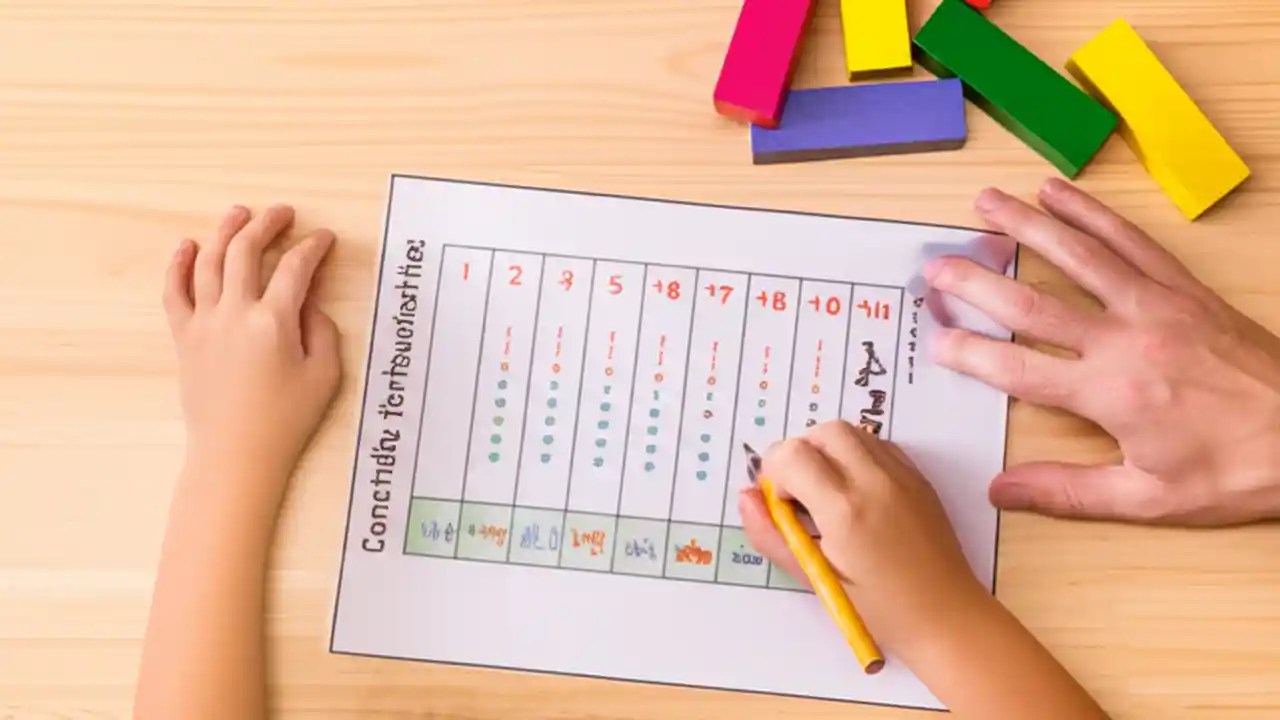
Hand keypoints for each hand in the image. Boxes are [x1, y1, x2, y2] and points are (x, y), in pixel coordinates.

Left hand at [162, 204, 341, 513]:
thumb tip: (309, 301)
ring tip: (239, 213)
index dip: (312, 247)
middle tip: (283, 213)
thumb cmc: (286, 421)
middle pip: (247, 251)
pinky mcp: (185, 338)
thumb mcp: (324, 375)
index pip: (295, 268)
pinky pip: (175, 292)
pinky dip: (178, 264)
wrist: (236, 454)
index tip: (323, 238)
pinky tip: (187, 245)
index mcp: (274, 322)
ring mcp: (205, 323)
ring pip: (210, 262)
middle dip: (267, 225)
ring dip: (225, 231)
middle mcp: (235, 313)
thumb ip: (321, 330)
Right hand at [738, 421, 993, 656]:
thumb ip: (773, 536)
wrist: (946, 616)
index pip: (793, 454)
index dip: (775, 473)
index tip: (783, 505)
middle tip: (801, 493)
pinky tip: (855, 491)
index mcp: (845, 510)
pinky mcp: (918, 476)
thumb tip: (746, 497)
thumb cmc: (878, 609)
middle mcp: (874, 481)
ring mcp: (901, 474)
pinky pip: (877, 444)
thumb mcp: (817, 579)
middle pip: (822, 431)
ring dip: (827, 450)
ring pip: (851, 431)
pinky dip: (855, 455)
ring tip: (827, 491)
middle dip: (800, 453)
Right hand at [926, 179, 1279, 524]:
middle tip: (935, 265)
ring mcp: (1154, 305)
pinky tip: (1060, 194)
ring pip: (1077, 255)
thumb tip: (1000, 490)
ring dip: (1025, 225)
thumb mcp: (1149, 498)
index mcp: (1109, 394)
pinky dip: (1091, 214)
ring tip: (984, 203)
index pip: (1017, 369)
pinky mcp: (1183, 289)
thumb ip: (1068, 492)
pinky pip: (1129, 241)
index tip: (936, 343)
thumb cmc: (1237, 470)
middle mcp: (1124, 339)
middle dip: (977, 282)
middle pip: (1032, 303)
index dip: (970, 354)